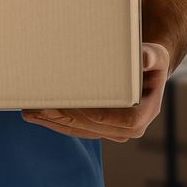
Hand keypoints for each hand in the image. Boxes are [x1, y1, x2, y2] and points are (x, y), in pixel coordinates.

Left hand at [21, 42, 170, 141]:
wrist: (146, 71)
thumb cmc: (150, 60)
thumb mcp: (155, 55)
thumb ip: (150, 56)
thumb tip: (144, 57)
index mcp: (145, 113)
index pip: (122, 120)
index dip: (97, 114)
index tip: (74, 103)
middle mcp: (130, 128)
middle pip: (94, 126)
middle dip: (67, 116)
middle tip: (42, 103)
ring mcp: (113, 131)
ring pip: (80, 129)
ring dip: (55, 120)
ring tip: (31, 109)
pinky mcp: (99, 128)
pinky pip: (76, 127)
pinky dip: (55, 120)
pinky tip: (36, 113)